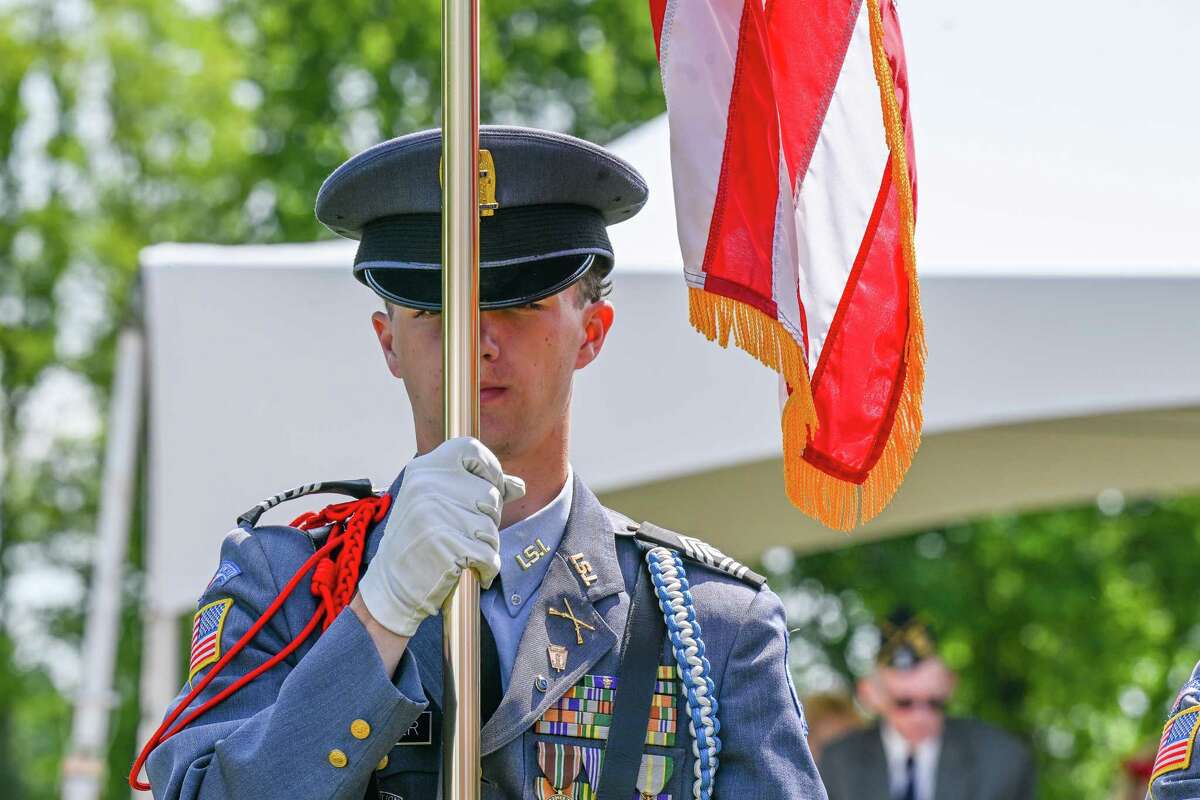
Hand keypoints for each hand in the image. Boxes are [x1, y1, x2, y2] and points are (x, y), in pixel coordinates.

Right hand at [357, 437, 524, 636]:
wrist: (390, 585)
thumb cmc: (418, 541)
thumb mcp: (438, 504)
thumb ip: (477, 488)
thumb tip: (518, 486)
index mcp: (424, 470)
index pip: (470, 448)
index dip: (489, 467)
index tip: (488, 486)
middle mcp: (428, 487)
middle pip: (490, 493)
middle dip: (487, 517)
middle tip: (460, 532)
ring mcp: (437, 516)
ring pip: (492, 526)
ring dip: (485, 544)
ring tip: (459, 551)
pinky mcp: (448, 547)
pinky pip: (489, 554)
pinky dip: (485, 567)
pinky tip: (466, 569)